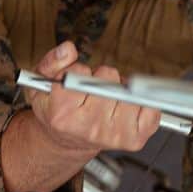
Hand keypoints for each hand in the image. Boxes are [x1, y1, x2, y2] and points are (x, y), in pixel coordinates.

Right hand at [28, 41, 160, 156]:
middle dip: (101, 77)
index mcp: (63, 116)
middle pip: (109, 77)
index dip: (78, 70)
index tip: (74, 81)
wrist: (67, 142)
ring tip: (107, 98)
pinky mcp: (135, 139)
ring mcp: (114, 136)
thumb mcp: (42, 84)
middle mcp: (89, 128)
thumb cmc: (57, 111)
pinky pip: (150, 107)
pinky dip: (141, 101)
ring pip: (129, 89)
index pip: (81, 73)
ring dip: (120, 88)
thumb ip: (52, 62)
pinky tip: (124, 107)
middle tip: (92, 90)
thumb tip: (68, 49)